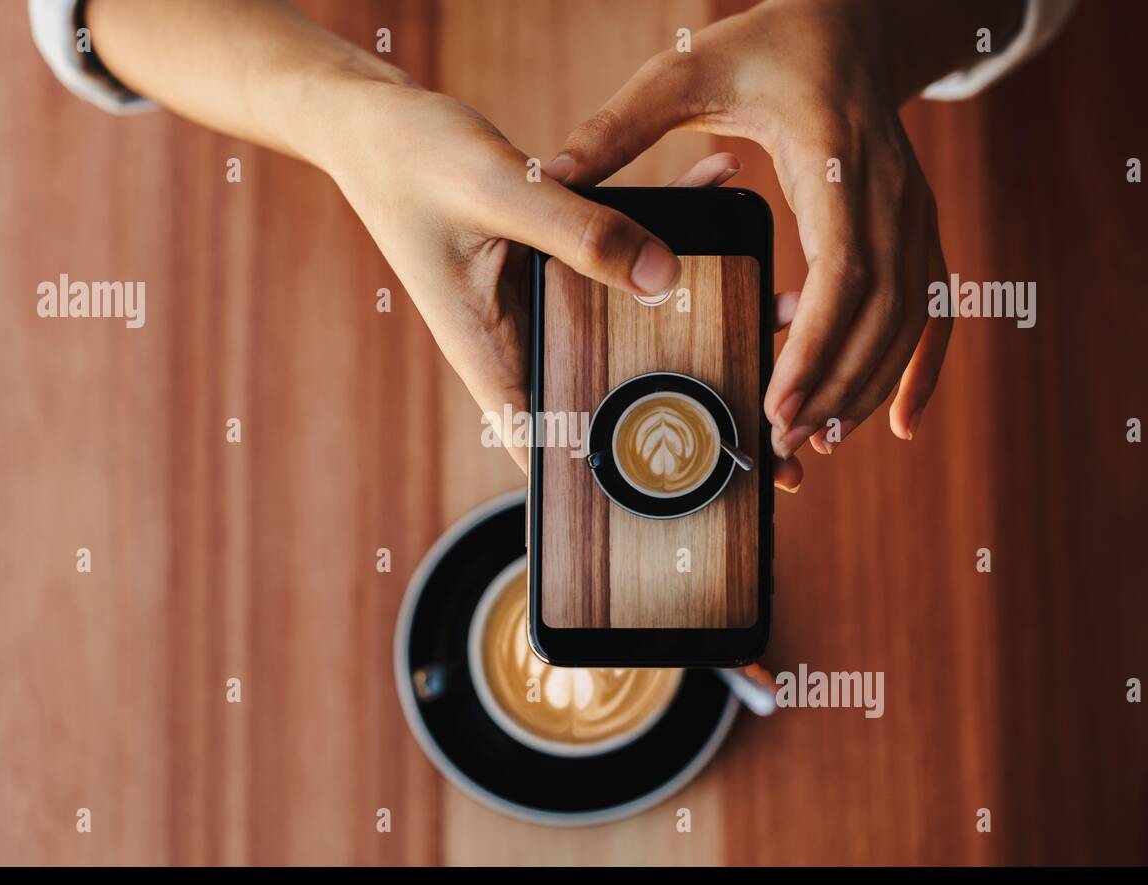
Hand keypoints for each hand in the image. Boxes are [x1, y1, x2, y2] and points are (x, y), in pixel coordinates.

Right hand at [327, 79, 804, 488]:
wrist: (377, 124)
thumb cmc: (411, 162)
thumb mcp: (500, 193)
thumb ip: (580, 233)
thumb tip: (667, 278)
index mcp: (493, 354)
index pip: (548, 449)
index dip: (605, 484)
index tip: (680, 497)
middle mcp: (523, 341)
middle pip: (608, 393)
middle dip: (681, 399)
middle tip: (763, 399)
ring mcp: (541, 306)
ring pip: (626, 329)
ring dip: (693, 315)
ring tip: (769, 307)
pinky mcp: (555, 267)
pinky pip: (620, 265)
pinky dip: (667, 240)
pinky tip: (713, 206)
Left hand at [553, 0, 965, 470]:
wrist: (850, 23)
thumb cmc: (766, 44)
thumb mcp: (686, 71)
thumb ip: (620, 125)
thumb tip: (550, 174)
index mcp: (834, 155)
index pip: (842, 268)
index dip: (816, 343)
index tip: (777, 401)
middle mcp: (889, 190)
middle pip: (880, 310)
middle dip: (834, 386)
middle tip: (780, 442)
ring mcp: (913, 212)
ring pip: (910, 319)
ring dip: (865, 387)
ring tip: (813, 441)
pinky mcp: (918, 229)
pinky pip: (936, 308)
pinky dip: (922, 369)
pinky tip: (901, 423)